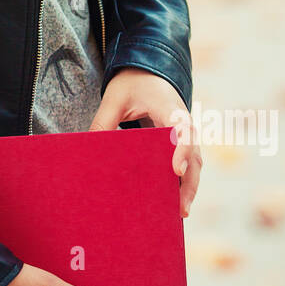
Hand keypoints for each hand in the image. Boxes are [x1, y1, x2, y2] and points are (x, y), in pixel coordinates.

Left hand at [87, 68, 201, 218]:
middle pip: (195, 155)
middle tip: (181, 210)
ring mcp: (186, 134)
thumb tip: (89, 152)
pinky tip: (174, 204)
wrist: (147, 71)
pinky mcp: (181, 142)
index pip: (183, 130)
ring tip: (180, 214)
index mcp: (170, 108)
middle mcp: (185, 122)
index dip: (182, 150)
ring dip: (189, 187)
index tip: (176, 170)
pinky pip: (188, 163)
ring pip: (195, 163)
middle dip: (190, 182)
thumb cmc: (131, 83)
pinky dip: (184, 182)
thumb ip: (103, 122)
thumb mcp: (113, 98)